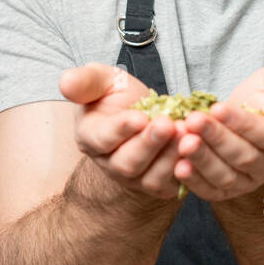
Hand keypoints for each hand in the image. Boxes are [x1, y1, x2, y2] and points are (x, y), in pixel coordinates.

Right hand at [59, 62, 183, 200]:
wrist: (148, 114)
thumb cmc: (120, 95)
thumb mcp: (103, 80)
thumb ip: (85, 80)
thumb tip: (65, 83)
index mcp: (90, 138)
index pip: (101, 139)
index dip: (120, 130)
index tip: (140, 116)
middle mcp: (110, 163)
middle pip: (127, 164)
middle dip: (149, 144)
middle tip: (169, 124)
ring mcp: (136, 179)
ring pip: (151, 178)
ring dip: (170, 157)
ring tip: (187, 133)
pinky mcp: (161, 185)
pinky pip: (173, 184)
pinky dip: (186, 169)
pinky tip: (199, 148)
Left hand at [172, 62, 263, 201]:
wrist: (249, 113)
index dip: (242, 123)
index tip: (218, 107)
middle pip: (244, 156)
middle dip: (216, 138)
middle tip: (193, 121)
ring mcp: (250, 180)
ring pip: (227, 176)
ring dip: (202, 160)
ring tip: (183, 142)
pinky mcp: (228, 189)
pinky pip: (212, 190)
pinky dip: (194, 182)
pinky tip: (178, 167)